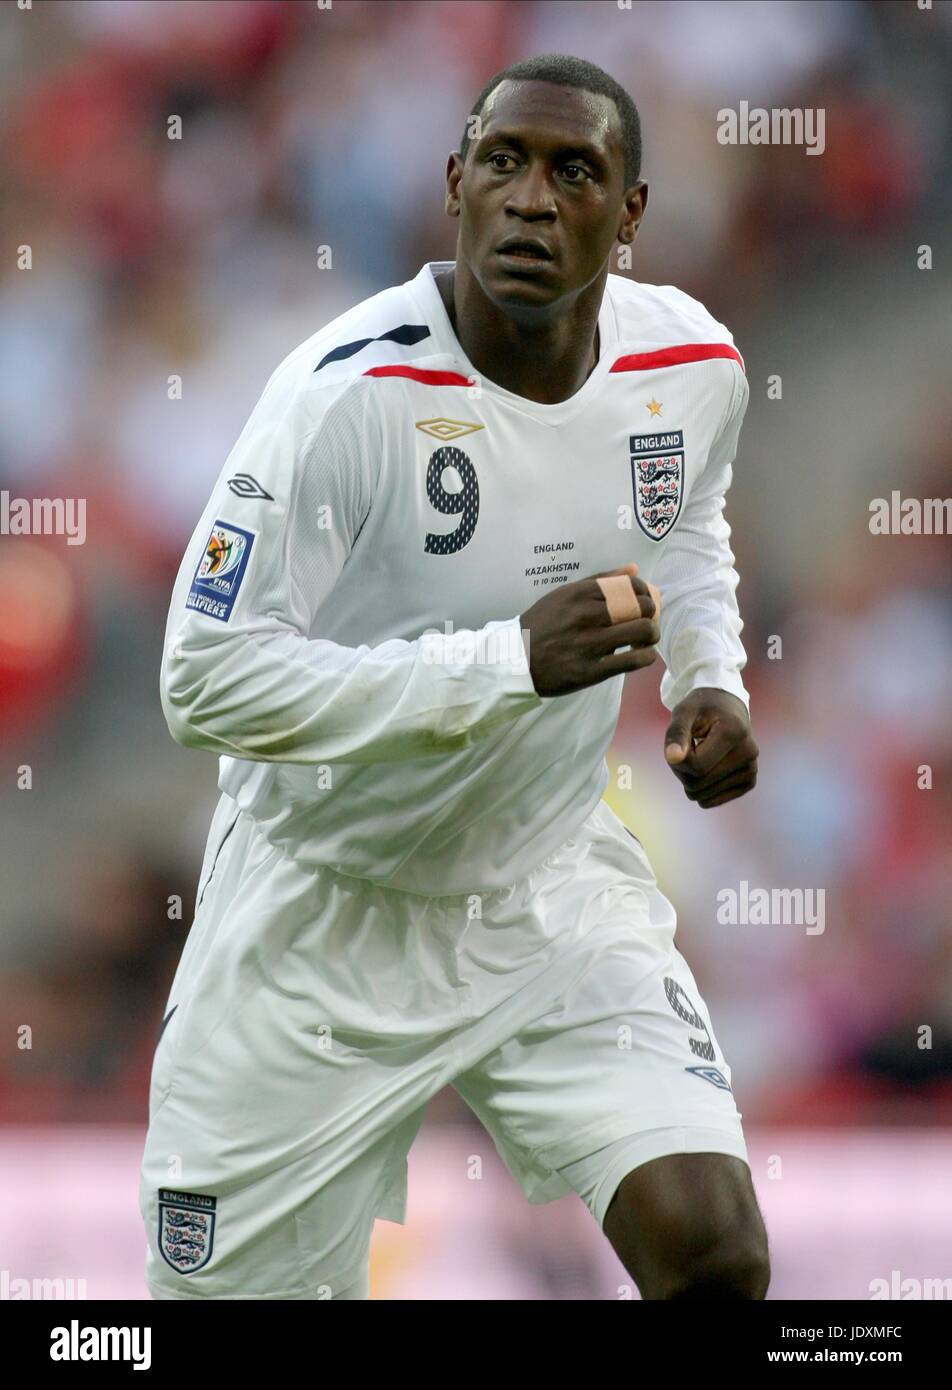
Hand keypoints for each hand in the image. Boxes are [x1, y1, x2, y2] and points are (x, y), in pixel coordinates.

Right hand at [520, 564, 659, 697]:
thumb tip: (634, 569)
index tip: (644, 601)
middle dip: (652, 614)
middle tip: (646, 621)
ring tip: (645, 639)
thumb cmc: (540, 626)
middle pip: (641, 608)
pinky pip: (633, 661)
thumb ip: (598, 581)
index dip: (645, 593)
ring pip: (643, 632)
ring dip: (651, 635)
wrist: (515, 660)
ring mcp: (590, 644)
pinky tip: (641, 655)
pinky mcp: (592, 671)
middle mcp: (586, 616)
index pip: (630, 586)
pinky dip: (646, 656)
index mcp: (579, 594)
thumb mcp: (563, 595)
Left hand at [664, 688, 757, 808]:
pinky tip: (707, 767)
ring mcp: (752, 769)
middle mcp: (749, 752)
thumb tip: (673, 757)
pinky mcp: (749, 782)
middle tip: (686, 748)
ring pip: (702, 796)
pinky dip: (700, 788)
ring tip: (697, 755)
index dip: (677, 760)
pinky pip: (710, 801)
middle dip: (682, 770)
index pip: (696, 766)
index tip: (679, 743)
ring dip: (689, 779)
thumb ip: (676, 733)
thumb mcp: (683, 712)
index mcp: (734, 732)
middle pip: (698, 784)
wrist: (727, 708)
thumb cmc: (701, 708)